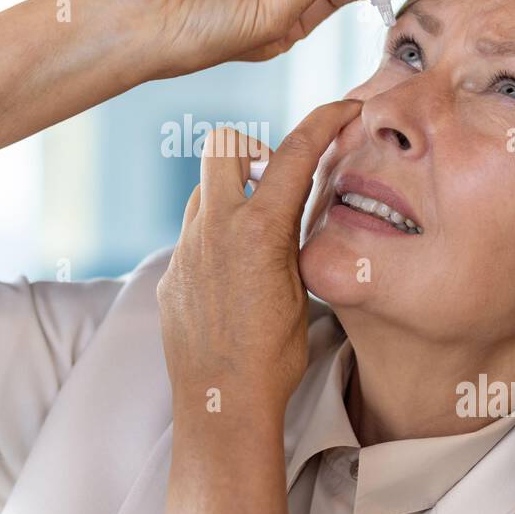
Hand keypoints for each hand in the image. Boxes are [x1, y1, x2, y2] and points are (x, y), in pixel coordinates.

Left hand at [156, 98, 363, 419]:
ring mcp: (185, 250)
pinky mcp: (170, 275)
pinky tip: (235, 278)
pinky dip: (216, 240)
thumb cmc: (274, 356)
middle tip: (274, 180)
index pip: (293, 151)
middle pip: (222, 144)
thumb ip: (295, 235)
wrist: (223, 405)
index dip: (324, 120)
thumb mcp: (303, 286)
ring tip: (259, 234)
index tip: (344, 109)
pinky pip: (192, 237)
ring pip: (203, 192)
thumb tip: (300, 201)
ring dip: (231, 196)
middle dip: (251, 149)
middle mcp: (213, 229)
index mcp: (257, 228)